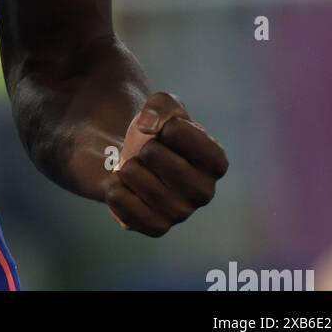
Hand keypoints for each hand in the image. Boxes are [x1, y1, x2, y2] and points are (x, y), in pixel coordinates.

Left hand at [104, 92, 227, 236]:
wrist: (127, 154)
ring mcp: (180, 213)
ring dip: (128, 167)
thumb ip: (161, 105)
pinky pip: (128, 210)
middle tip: (148, 152)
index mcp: (215, 162)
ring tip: (135, 168)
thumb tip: (148, 128)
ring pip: (139, 180)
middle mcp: (204, 192)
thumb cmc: (154, 131)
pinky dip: (116, 190)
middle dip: (144, 147)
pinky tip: (121, 184)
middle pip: (157, 157)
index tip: (167, 131)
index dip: (170, 128)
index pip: (188, 137)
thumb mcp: (162, 104)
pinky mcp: (157, 227)